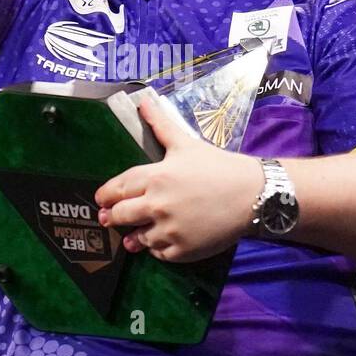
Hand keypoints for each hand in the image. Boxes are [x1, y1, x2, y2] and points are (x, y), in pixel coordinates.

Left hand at [93, 95, 263, 262]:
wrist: (253, 194)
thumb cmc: (219, 167)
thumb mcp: (186, 143)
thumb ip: (160, 124)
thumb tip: (142, 101)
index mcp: (155, 177)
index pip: (116, 189)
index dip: (105, 196)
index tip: (102, 199)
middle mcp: (157, 205)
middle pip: (120, 216)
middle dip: (113, 217)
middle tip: (111, 218)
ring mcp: (170, 230)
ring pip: (137, 239)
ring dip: (134, 237)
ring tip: (134, 236)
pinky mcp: (183, 250)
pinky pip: (158, 254)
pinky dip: (157, 249)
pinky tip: (161, 241)